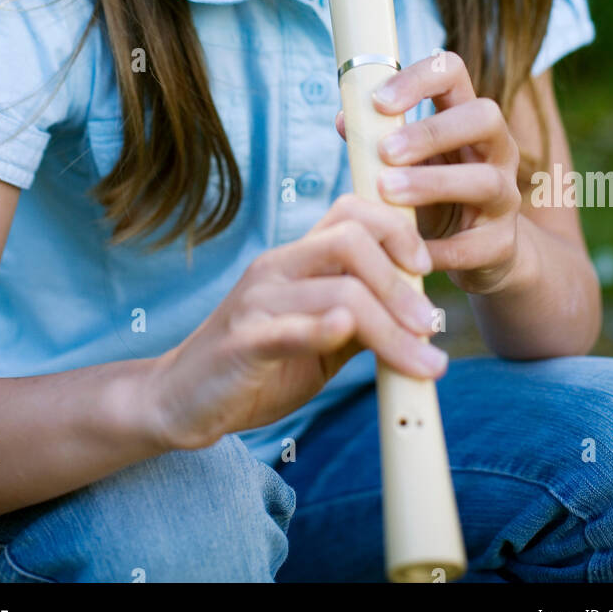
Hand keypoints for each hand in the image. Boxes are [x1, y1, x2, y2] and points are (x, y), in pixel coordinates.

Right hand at [146, 194, 447, 451]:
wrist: (181, 399)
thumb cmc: (257, 364)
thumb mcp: (318, 337)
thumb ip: (360, 318)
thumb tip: (421, 316)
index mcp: (297, 259)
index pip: (352, 212)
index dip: (397, 231)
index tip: (426, 270)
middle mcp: (277, 267)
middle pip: (351, 241)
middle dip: (401, 283)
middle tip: (431, 326)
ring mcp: (257, 302)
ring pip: (338, 291)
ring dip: (391, 326)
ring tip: (422, 361)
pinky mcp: (242, 342)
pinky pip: (287, 328)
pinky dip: (323, 328)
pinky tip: (348, 334)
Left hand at [335, 51, 521, 295]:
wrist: (478, 253)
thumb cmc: (431, 195)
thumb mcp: (404, 162)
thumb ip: (374, 139)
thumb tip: (343, 119)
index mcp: (466, 117)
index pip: (454, 73)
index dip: (419, 79)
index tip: (378, 102)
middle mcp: (496, 149)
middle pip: (485, 117)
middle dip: (432, 132)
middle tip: (385, 151)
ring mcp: (505, 195)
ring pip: (485, 181)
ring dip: (432, 184)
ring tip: (386, 192)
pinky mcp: (503, 242)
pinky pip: (476, 244)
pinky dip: (437, 247)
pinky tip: (404, 249)